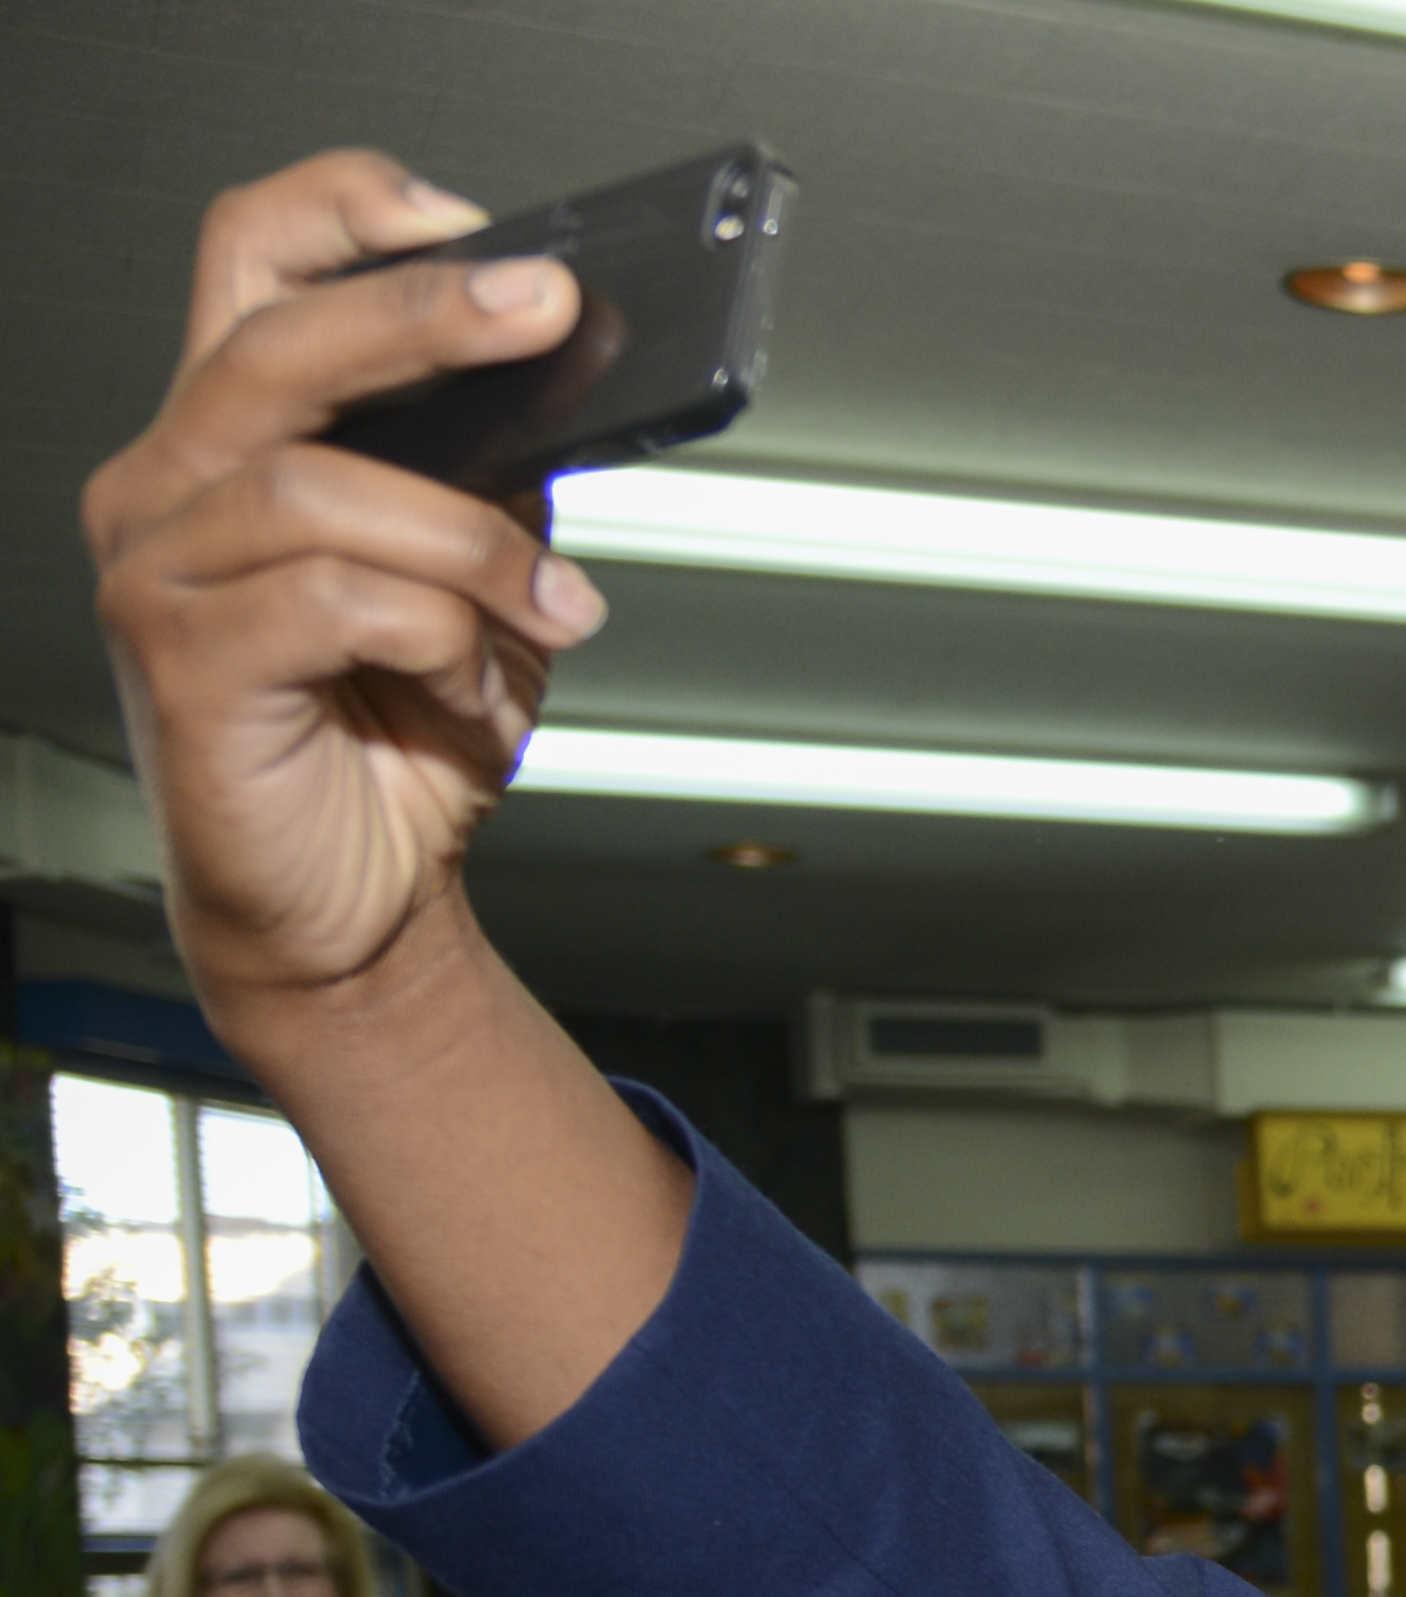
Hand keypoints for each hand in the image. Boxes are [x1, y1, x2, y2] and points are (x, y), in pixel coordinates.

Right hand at [84, 156, 603, 1013]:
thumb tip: (566, 379)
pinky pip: (335, 600)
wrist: (357, 899)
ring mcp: (159, 564)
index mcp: (239, 434)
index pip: (254, 255)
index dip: (349, 208)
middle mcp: (174, 479)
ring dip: (470, 549)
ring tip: (545, 620)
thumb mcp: (477, 581)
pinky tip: (473, 690)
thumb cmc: (398, 739)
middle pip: (283, 338)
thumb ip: (491, 477)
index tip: (474, 222)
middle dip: (429, 316)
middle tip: (547, 312)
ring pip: (325, 487)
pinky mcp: (178, 656)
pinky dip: (437, 638)